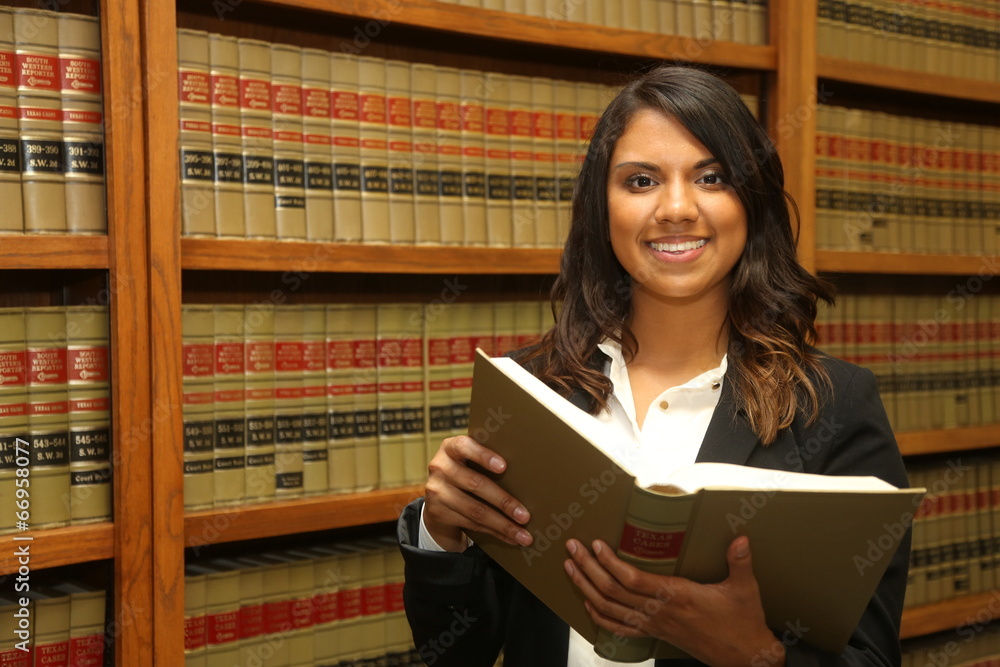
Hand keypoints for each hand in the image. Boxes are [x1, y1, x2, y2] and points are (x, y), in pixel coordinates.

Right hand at [422, 435, 532, 552]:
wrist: (437, 495)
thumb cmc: (466, 471)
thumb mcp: (469, 459)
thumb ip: (487, 460)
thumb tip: (527, 470)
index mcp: (450, 448)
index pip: (464, 447)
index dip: (483, 456)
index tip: (504, 466)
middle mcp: (440, 467)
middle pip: (475, 484)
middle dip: (504, 502)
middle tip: (525, 515)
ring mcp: (437, 492)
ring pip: (475, 510)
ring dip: (503, 525)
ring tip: (523, 535)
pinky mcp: (438, 512)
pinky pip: (471, 524)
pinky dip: (495, 532)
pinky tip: (510, 537)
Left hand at [563, 536, 785, 666]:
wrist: (744, 657)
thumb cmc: (742, 623)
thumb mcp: (745, 590)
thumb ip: (741, 563)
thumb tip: (742, 539)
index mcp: (678, 597)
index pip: (634, 580)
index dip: (611, 563)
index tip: (596, 544)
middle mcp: (660, 612)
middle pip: (613, 591)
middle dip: (588, 568)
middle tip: (572, 548)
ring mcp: (655, 626)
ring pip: (610, 609)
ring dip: (586, 587)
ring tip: (571, 568)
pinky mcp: (656, 635)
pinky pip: (620, 628)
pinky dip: (599, 616)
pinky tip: (587, 602)